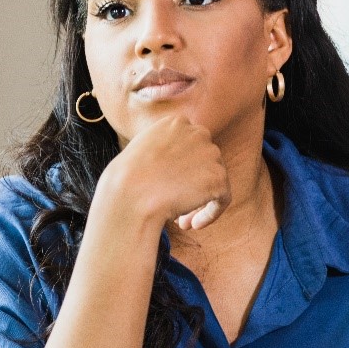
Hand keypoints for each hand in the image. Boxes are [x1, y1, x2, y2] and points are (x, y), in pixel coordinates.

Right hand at [96, 115, 230, 231]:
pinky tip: (192, 225)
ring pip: (215, 181)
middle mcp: (198, 132)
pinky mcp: (218, 177)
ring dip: (200, 201)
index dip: (185, 171)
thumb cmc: (126, 180)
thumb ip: (166, 152)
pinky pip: (222, 199)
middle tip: (178, 210)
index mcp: (177, 122)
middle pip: (207, 163)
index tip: (170, 189)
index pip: (192, 147)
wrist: (129, 195)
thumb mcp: (142, 152)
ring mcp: (211, 153)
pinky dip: (210, 214)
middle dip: (194, 186)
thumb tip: (182, 169)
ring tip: (182, 221)